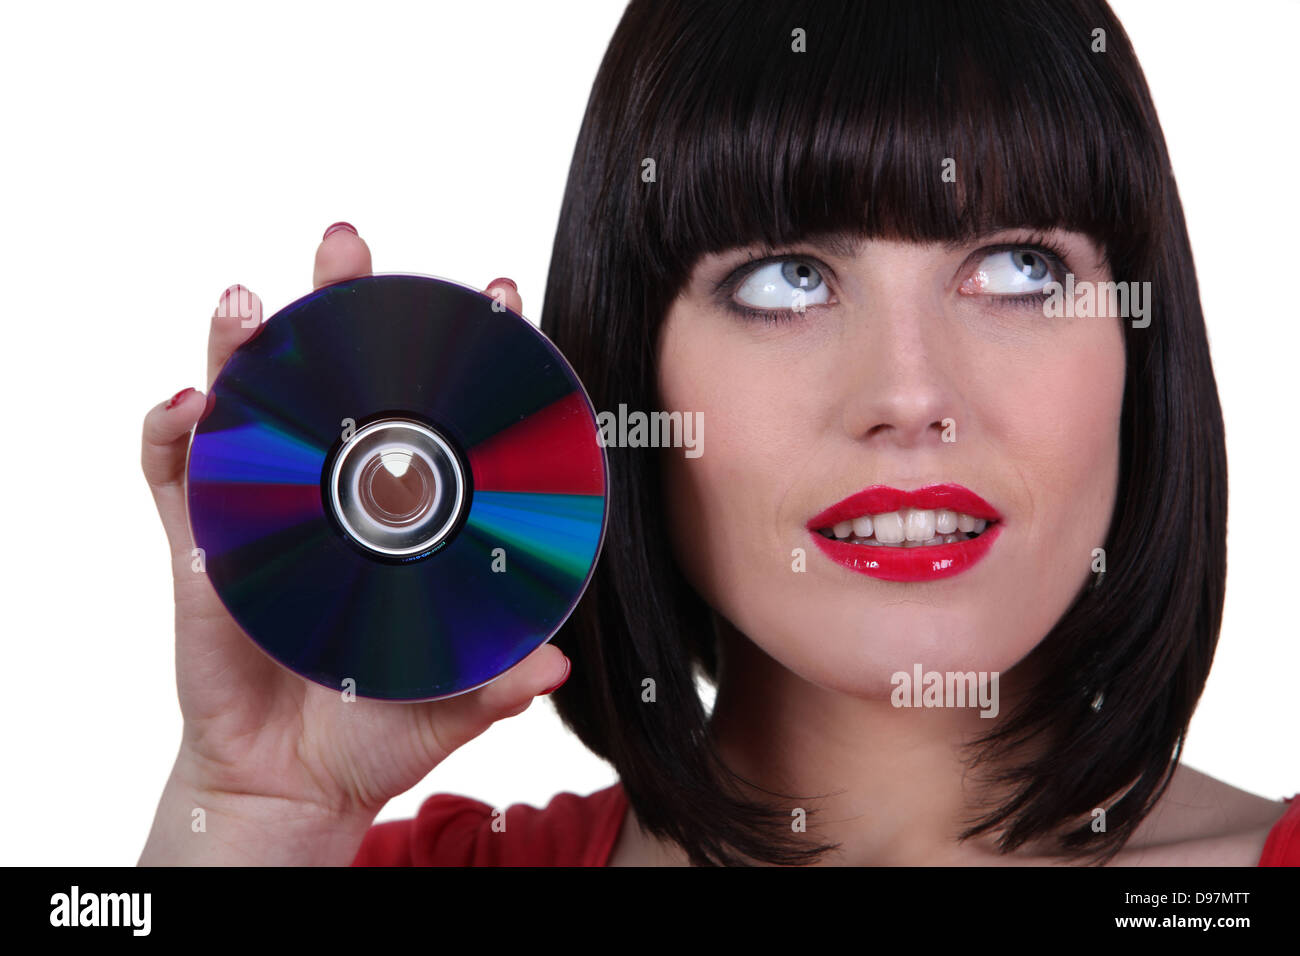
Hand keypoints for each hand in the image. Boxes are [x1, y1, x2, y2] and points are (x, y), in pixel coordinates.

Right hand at [139, 224, 565, 863]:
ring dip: (242, 348)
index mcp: (402, 515)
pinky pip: (172, 478)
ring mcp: (264, 513)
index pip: (433, 414)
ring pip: (248, 408)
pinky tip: (184, 408)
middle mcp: (334, 496)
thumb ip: (496, 679)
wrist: (297, 782)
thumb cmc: (377, 724)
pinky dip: (170, 436)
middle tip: (350, 248)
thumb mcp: (448, 701)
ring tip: (251, 304)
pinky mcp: (200, 548)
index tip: (496, 296)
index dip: (463, 355)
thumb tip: (553, 664)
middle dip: (340, 305)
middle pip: (334, 381)